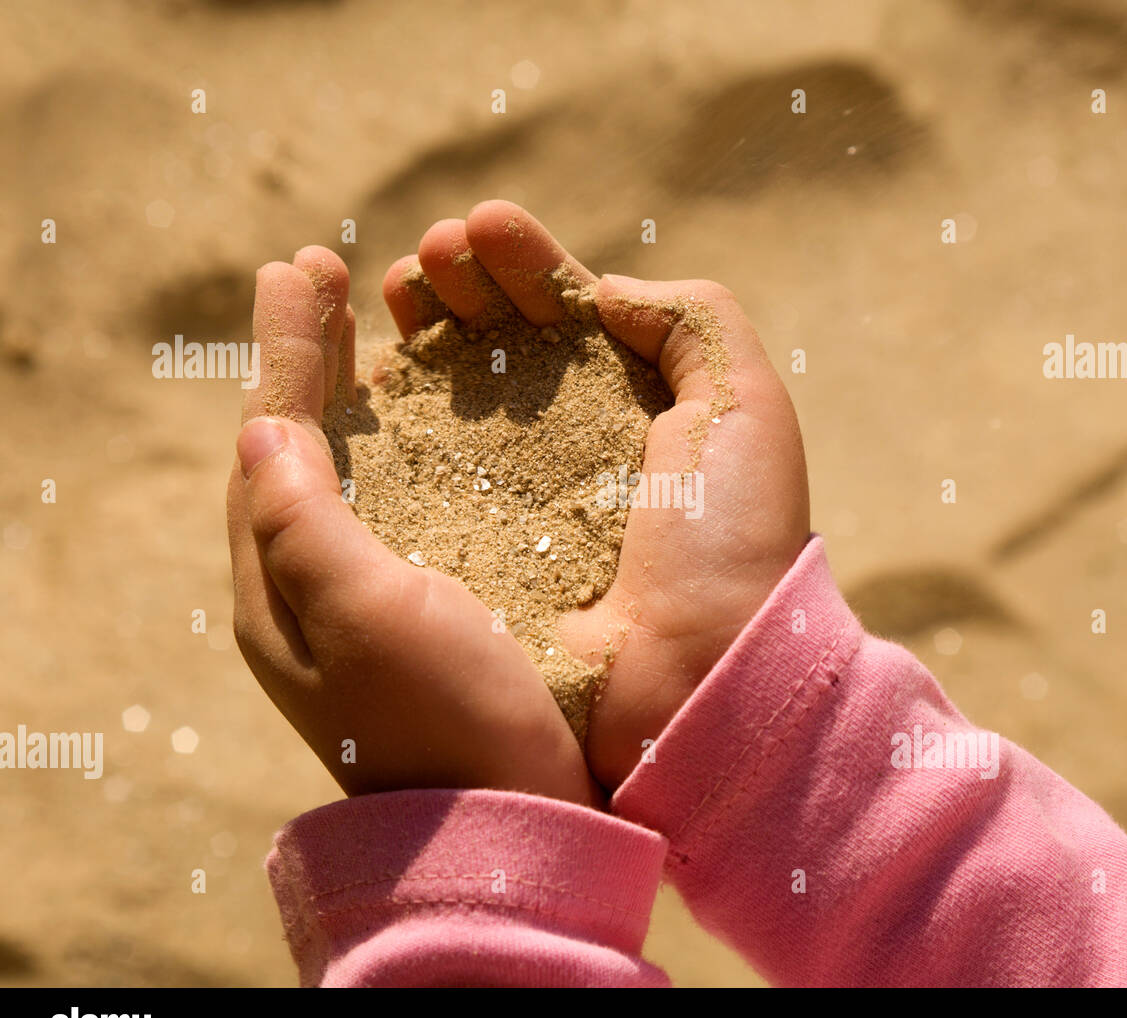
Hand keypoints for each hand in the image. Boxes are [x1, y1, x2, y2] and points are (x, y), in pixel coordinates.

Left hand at [226, 246, 598, 804]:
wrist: (513, 814)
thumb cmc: (446, 718)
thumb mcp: (364, 616)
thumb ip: (300, 522)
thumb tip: (257, 429)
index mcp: (280, 589)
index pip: (268, 443)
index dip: (285, 353)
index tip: (300, 267)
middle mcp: (315, 590)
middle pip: (300, 448)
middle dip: (311, 358)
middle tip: (323, 272)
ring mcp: (375, 601)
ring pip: (353, 470)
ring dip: (357, 389)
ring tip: (376, 323)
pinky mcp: (433, 609)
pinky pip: (404, 503)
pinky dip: (409, 442)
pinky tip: (434, 416)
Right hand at [380, 202, 810, 792]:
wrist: (697, 677)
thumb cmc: (729, 539)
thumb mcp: (744, 407)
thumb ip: (693, 321)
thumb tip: (605, 291)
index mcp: (641, 411)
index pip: (571, 315)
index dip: (525, 263)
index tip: (483, 224)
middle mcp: (577, 450)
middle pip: (504, 345)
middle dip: (462, 286)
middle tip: (429, 254)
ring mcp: (521, 499)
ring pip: (459, 395)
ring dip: (426, 331)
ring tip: (399, 284)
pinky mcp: (476, 549)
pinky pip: (427, 470)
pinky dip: (399, 416)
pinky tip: (374, 368)